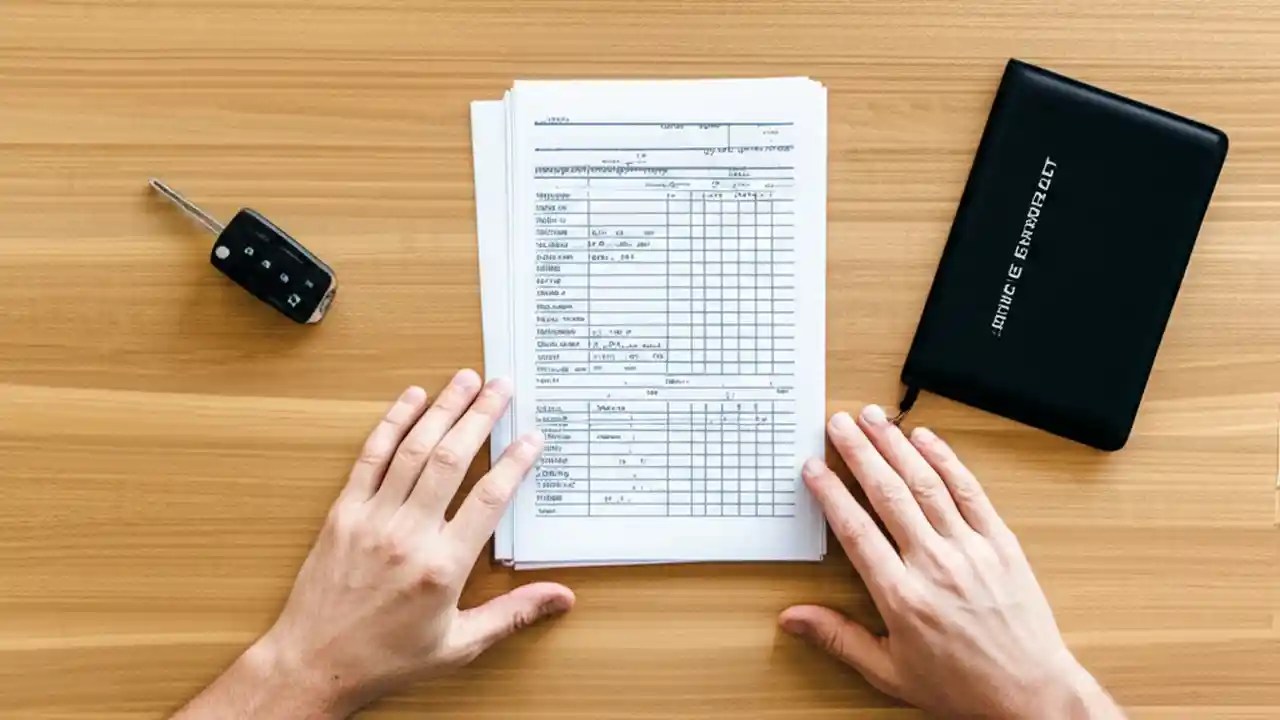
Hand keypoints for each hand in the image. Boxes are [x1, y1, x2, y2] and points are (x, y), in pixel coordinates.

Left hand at [176, 371, 571, 718]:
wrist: (314, 663)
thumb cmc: (386, 659)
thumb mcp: (458, 645)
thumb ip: (512, 615)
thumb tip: (562, 599)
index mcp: (442, 567)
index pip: (488, 499)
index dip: (514, 463)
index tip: (532, 437)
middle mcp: (408, 535)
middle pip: (452, 459)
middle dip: (481, 416)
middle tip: (502, 387)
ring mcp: (373, 518)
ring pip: (414, 450)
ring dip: (442, 409)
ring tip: (465, 380)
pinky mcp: (343, 513)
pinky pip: (370, 458)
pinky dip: (392, 424)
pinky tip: (411, 399)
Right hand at [780, 406, 1122, 719]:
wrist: (1030, 693)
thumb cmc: (962, 686)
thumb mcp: (889, 672)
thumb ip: (837, 638)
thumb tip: (792, 619)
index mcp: (903, 598)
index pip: (856, 532)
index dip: (831, 494)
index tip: (813, 469)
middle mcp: (936, 567)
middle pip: (888, 495)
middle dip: (859, 453)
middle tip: (838, 424)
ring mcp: (972, 550)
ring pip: (927, 485)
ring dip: (896, 446)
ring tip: (873, 419)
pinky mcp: (1001, 543)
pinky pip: (970, 492)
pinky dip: (946, 461)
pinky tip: (925, 440)